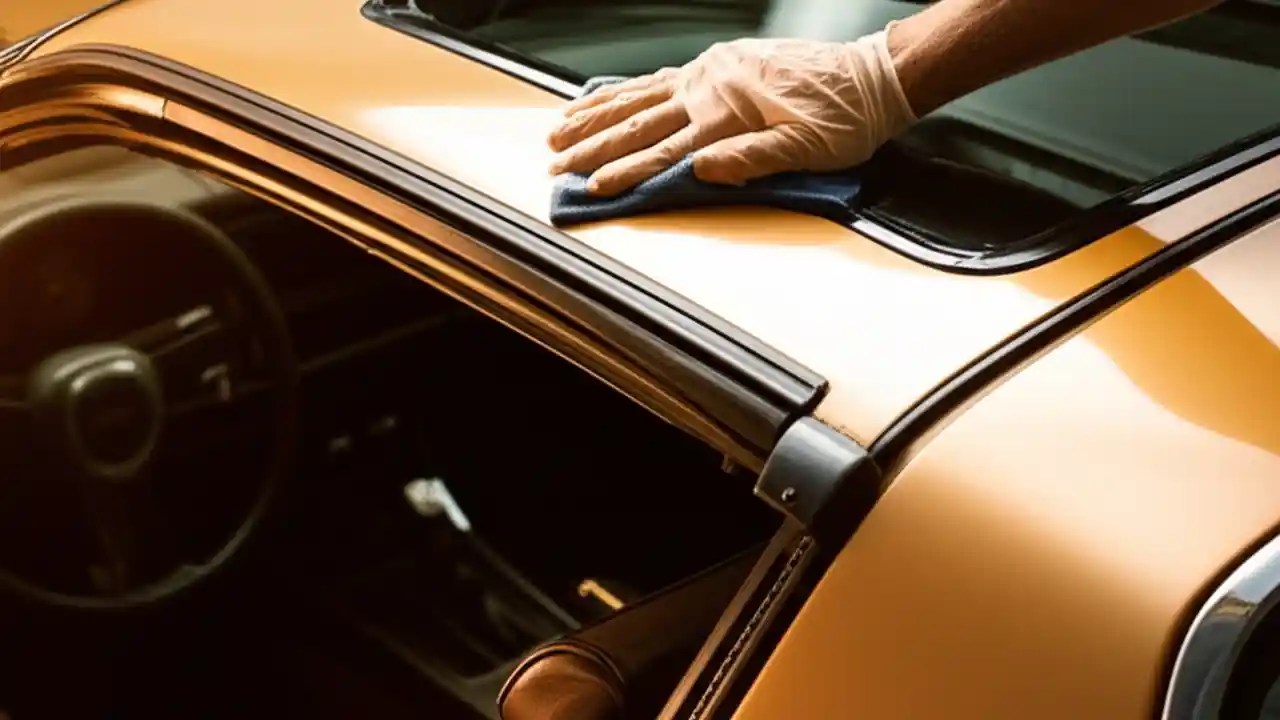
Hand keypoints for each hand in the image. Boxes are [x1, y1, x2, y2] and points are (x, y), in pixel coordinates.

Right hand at [547, 31, 916, 195]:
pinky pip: (658, 78)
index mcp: (728, 112)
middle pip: (638, 122)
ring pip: (639, 96)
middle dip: (592, 146)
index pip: (664, 150)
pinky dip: (625, 91)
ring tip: (559, 131)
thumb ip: (751, 160)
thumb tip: (697, 171)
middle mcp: (709, 87)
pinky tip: (602, 100)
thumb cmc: (844, 120)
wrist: (872, 76)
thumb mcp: (806, 150)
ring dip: (596, 116)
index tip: (592, 188)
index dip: (626, 172)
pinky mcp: (716, 65)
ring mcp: (709, 72)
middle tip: (554, 164)